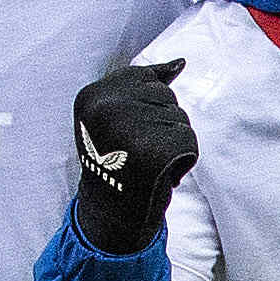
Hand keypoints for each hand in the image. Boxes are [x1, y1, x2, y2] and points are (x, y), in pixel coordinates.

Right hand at [69, 64, 198, 255]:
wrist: (112, 217)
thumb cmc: (119, 164)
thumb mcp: (119, 118)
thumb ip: (145, 88)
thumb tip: (181, 63)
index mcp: (90, 96)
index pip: (144, 76)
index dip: (147, 108)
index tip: (127, 133)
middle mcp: (104, 108)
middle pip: (165, 95)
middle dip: (162, 124)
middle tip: (137, 153)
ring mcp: (127, 128)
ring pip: (180, 117)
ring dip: (173, 144)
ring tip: (147, 164)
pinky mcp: (151, 150)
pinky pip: (189, 139)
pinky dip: (184, 161)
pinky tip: (161, 175)